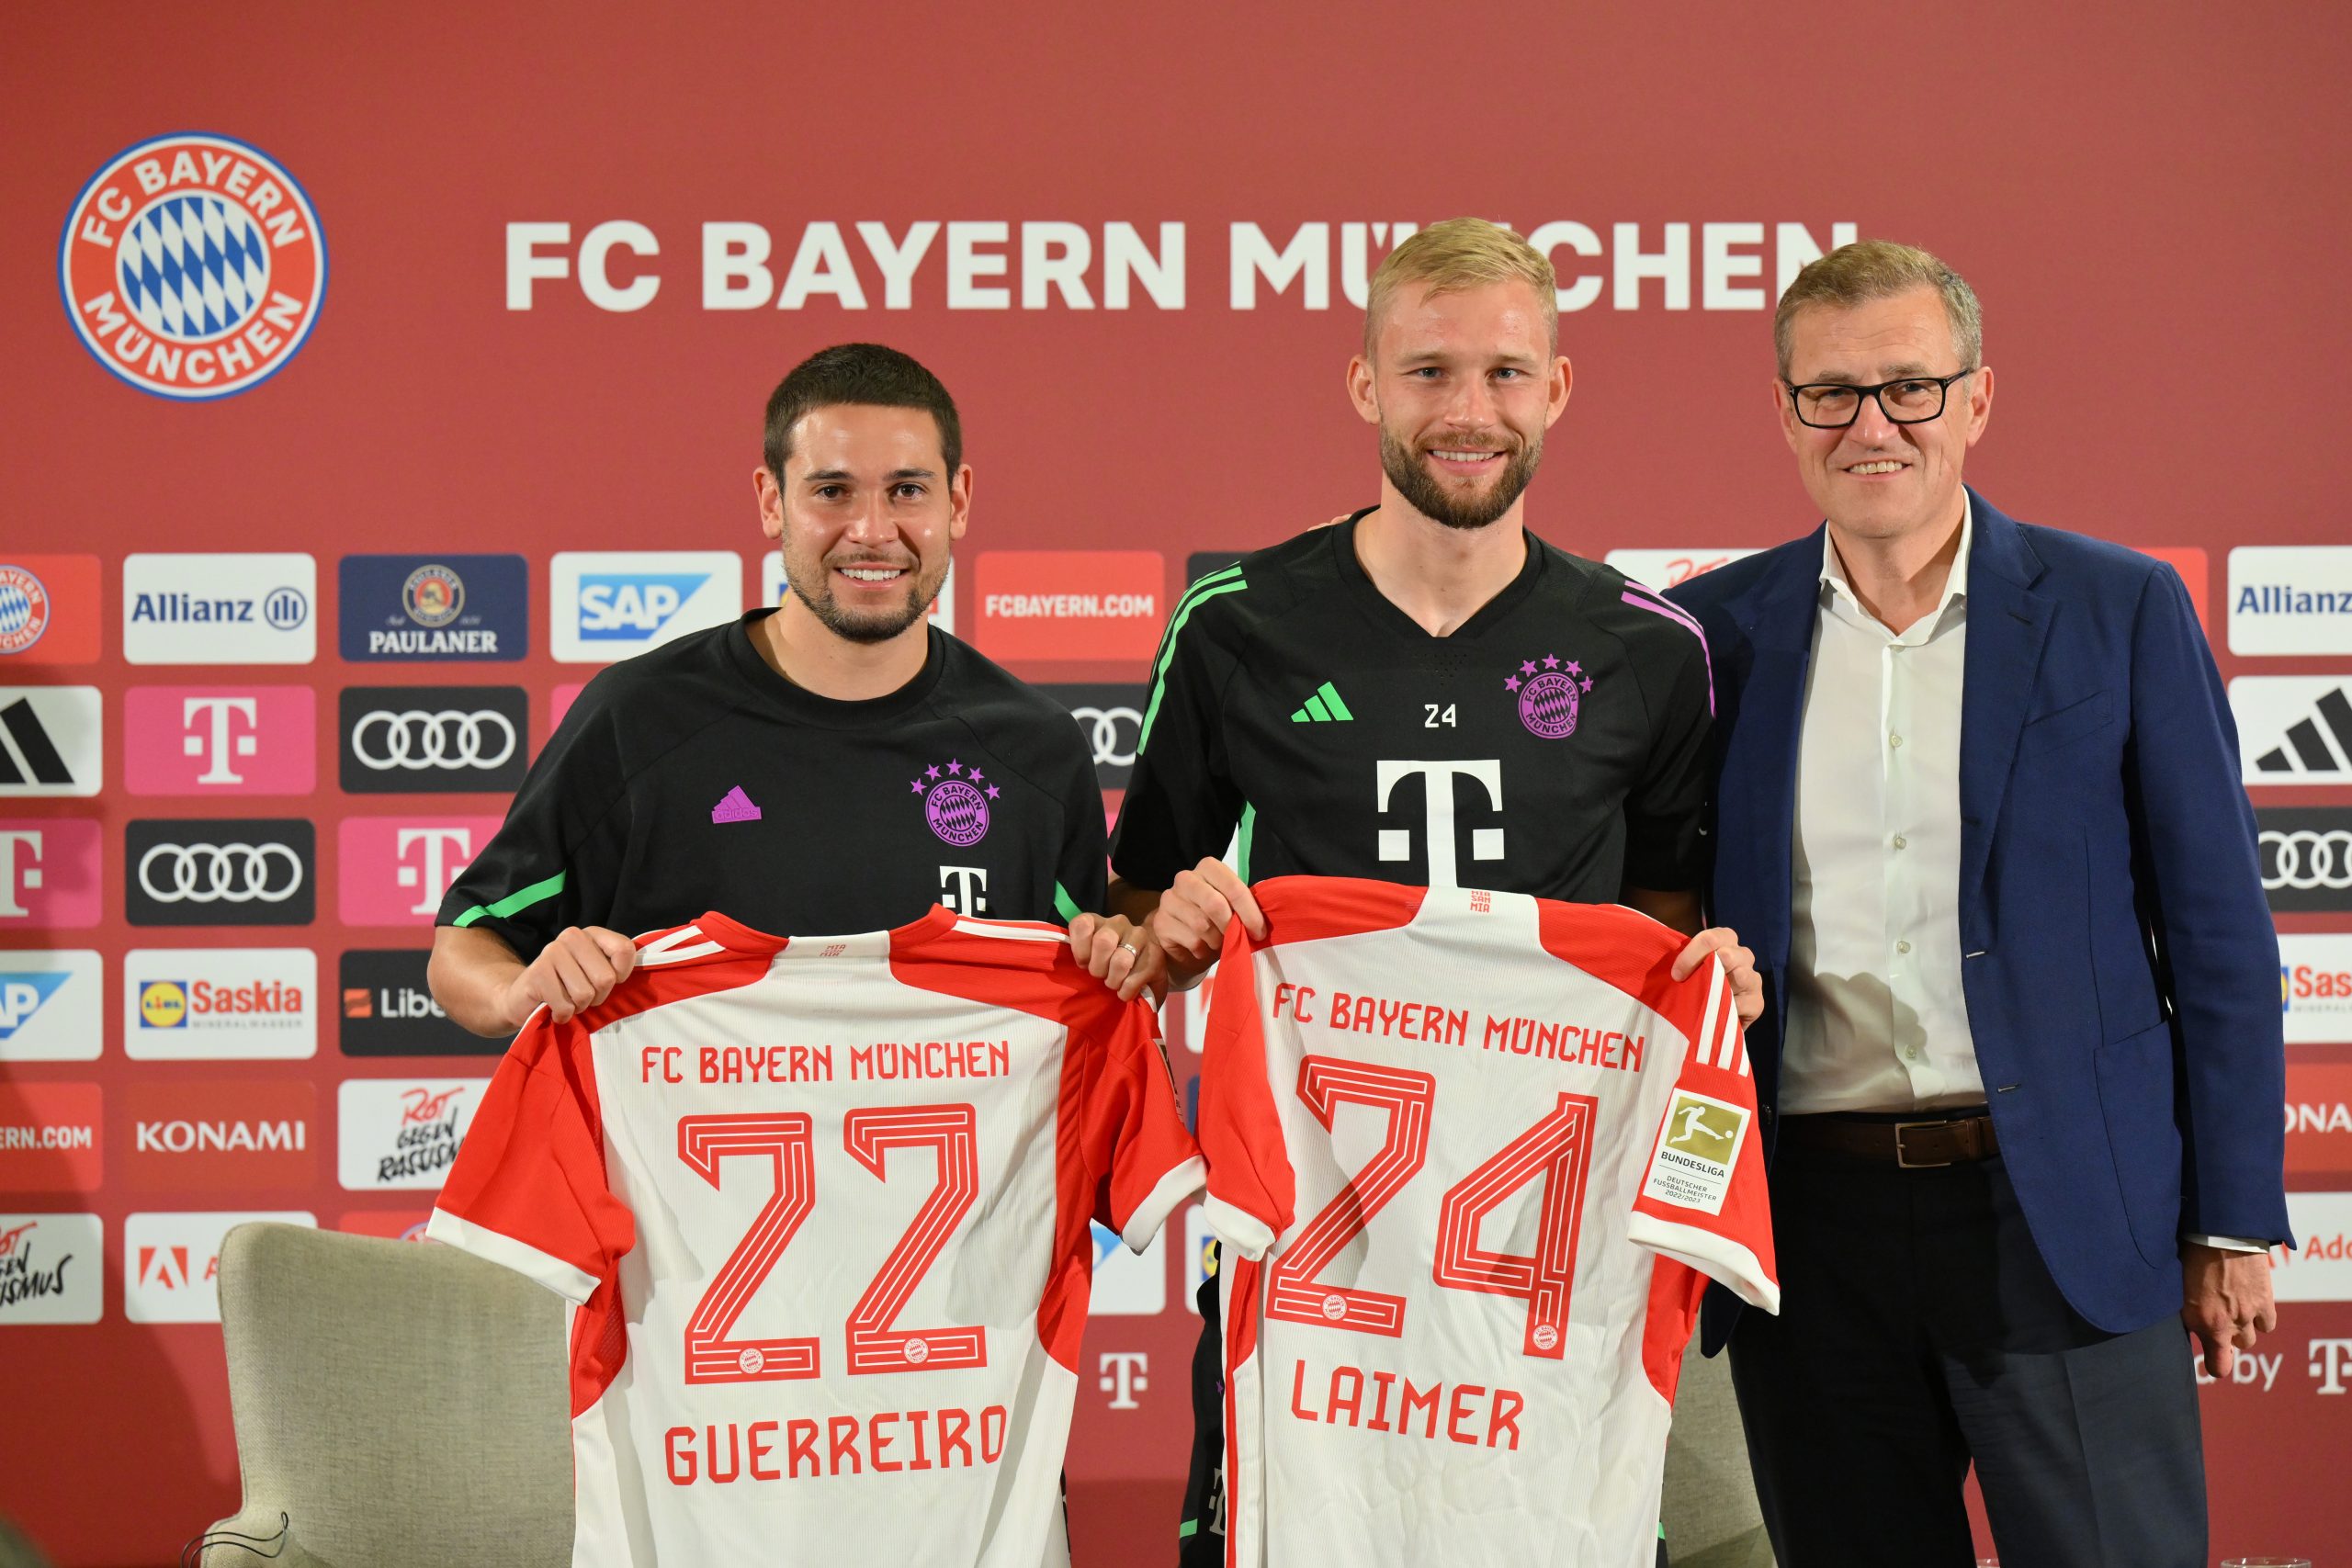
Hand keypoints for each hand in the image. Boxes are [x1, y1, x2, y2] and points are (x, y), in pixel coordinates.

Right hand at [501, 925, 637, 1027]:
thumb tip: (643, 970)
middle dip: (598, 996)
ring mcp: (552, 952)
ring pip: (585, 994)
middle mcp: (572, 936)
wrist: (522, 997)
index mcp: (592, 933)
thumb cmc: (568, 987)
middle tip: (583, 995)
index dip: (622, 974)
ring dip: (578, 1007)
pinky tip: (554, 1008)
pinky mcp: (537, 973)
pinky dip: (562, 1015)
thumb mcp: (596, 973)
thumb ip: (616, 968)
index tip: (611, 980)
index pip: (625, 950)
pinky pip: (565, 1005)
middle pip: (606, 978)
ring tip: (567, 1000)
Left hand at [1068, 912, 1167, 1003]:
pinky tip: (1125, 992)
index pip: (1082, 924)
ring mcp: (1139, 936)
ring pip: (1121, 960)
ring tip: (1114, 985)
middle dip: (1098, 968)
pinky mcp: (1156, 955)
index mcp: (1098, 922)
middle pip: (1103, 941)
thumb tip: (1068, 967)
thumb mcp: (1089, 959)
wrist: (1145, 969)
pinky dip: (1126, 991)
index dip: (1080, 950)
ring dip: (1113, 981)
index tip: (1083, 964)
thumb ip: (1079, 957)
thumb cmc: (1109, 966)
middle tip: (1101, 977)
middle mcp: (1118, 923)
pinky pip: (1134, 979)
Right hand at [1149, 858, 1266, 982]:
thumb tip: (1260, 924)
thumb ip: (1243, 908)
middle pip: (1214, 904)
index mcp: (1208, 868)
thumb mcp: (1233, 910)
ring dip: (1216, 940)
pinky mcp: (1160, 923)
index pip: (1232, 885)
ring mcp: (1169, 900)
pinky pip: (1191, 940)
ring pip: (1202, 925)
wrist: (1187, 943)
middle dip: (1231, 926)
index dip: (1249, 911)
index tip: (1259, 931)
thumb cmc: (1217, 922)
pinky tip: (1201, 948)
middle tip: (1238, 938)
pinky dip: (1202, 949)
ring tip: (1217, 942)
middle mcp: (1185, 879)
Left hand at [1670, 927, 1761, 1026]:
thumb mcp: (1688, 967)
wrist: (1713, 1010)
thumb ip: (1684, 961)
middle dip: (1708, 969)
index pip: (1711, 938)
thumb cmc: (1696, 981)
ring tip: (1707, 998)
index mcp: (1725, 940)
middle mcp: (1743, 955)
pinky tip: (1718, 1012)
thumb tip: (1674, 970)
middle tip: (1692, 985)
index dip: (1691, 955)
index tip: (1676, 975)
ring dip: (1719, 989)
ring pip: (1740, 977)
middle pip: (1728, 955)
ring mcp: (1753, 978)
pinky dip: (1727, 1009)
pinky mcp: (1757, 1002)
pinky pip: (1743, 1004)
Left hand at [2181, 1242, 2277, 1377]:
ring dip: (2243, 1329)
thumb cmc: (2190, 1252)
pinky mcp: (2265, 1303)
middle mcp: (2223, 1324)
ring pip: (2250, 1339)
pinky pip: (2267, 1325)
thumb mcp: (2177, 1284)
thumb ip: (2185, 1307)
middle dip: (2227, 1338)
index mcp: (2196, 1321)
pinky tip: (2251, 1303)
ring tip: (2233, 1308)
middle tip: (2220, 1319)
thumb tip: (2186, 1317)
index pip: (2217, 1366)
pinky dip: (2261, 1317)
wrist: (2220, 1233)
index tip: (2212, 1356)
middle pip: (2234, 1349)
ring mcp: (2246, 1315)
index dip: (2217, 1364)